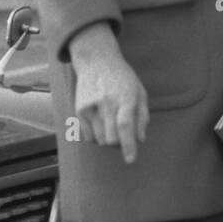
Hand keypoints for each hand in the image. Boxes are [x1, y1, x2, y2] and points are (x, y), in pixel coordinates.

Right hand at [69, 24, 148, 164]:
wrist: (97, 61)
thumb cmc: (123, 78)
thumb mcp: (140, 92)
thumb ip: (142, 116)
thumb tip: (140, 140)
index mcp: (125, 97)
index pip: (125, 126)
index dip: (128, 146)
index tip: (131, 160)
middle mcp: (106, 103)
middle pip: (111, 138)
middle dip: (119, 143)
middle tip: (123, 135)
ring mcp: (90, 107)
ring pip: (99, 140)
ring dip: (107, 140)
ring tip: (111, 124)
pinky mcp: (79, 110)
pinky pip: (87, 136)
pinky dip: (95, 137)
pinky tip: (100, 122)